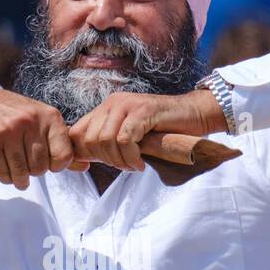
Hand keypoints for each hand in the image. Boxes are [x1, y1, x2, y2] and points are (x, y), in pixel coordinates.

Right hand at [0, 80, 80, 189]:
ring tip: (16, 172)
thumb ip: (62, 145)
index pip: (64, 156)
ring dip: (19, 179)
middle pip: (41, 168)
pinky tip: (3, 168)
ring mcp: (9, 130)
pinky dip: (4, 177)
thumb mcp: (41, 122)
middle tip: (26, 163)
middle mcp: (30, 121)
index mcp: (49, 116)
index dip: (56, 165)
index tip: (47, 161)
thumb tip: (85, 166)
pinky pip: (3, 174)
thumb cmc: (13, 114)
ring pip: (22, 174)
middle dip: (33, 171)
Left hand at [67, 89, 220, 172]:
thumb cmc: (162, 130)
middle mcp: (112, 103)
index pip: (76, 132)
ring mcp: (127, 105)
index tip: (97, 166)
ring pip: (105, 140)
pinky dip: (131, 157)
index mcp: (105, 108)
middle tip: (124, 166)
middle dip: (105, 160)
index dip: (82, 154)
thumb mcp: (129, 136)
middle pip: (89, 139)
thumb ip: (107, 142)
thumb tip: (83, 159)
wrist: (193, 115)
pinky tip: (141, 162)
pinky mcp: (142, 111)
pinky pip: (125, 140)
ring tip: (134, 165)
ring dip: (119, 160)